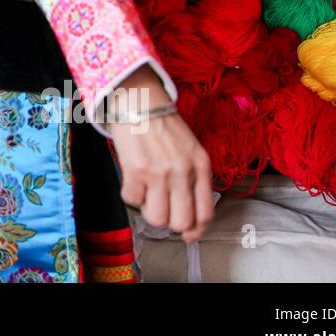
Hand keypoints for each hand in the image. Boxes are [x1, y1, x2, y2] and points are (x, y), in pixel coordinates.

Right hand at [107, 75, 214, 243]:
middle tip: (161, 206)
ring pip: (156, 218)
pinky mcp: (136, 170)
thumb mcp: (191, 150)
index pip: (205, 213)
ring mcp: (160, 173)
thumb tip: (188, 215)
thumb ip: (194, 178)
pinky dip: (130, 194)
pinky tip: (132, 178)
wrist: (141, 101)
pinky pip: (132, 200)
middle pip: (180, 222)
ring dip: (148, 209)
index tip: (186, 234)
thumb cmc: (164, 127)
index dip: (195, 230)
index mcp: (201, 167)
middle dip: (169, 221)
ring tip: (145, 192)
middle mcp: (183, 172)